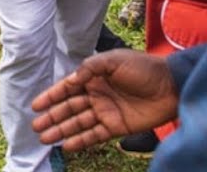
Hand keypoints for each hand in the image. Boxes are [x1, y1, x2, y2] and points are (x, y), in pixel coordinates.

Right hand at [30, 50, 178, 151]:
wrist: (171, 86)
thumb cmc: (144, 69)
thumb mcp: (115, 60)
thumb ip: (91, 67)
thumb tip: (72, 79)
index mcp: (95, 77)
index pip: (67, 88)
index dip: (51, 96)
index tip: (35, 106)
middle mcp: (97, 95)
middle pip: (69, 108)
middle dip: (52, 117)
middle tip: (35, 126)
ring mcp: (106, 111)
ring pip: (78, 123)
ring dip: (61, 130)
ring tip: (45, 138)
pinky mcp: (116, 126)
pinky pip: (94, 135)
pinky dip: (80, 141)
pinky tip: (66, 145)